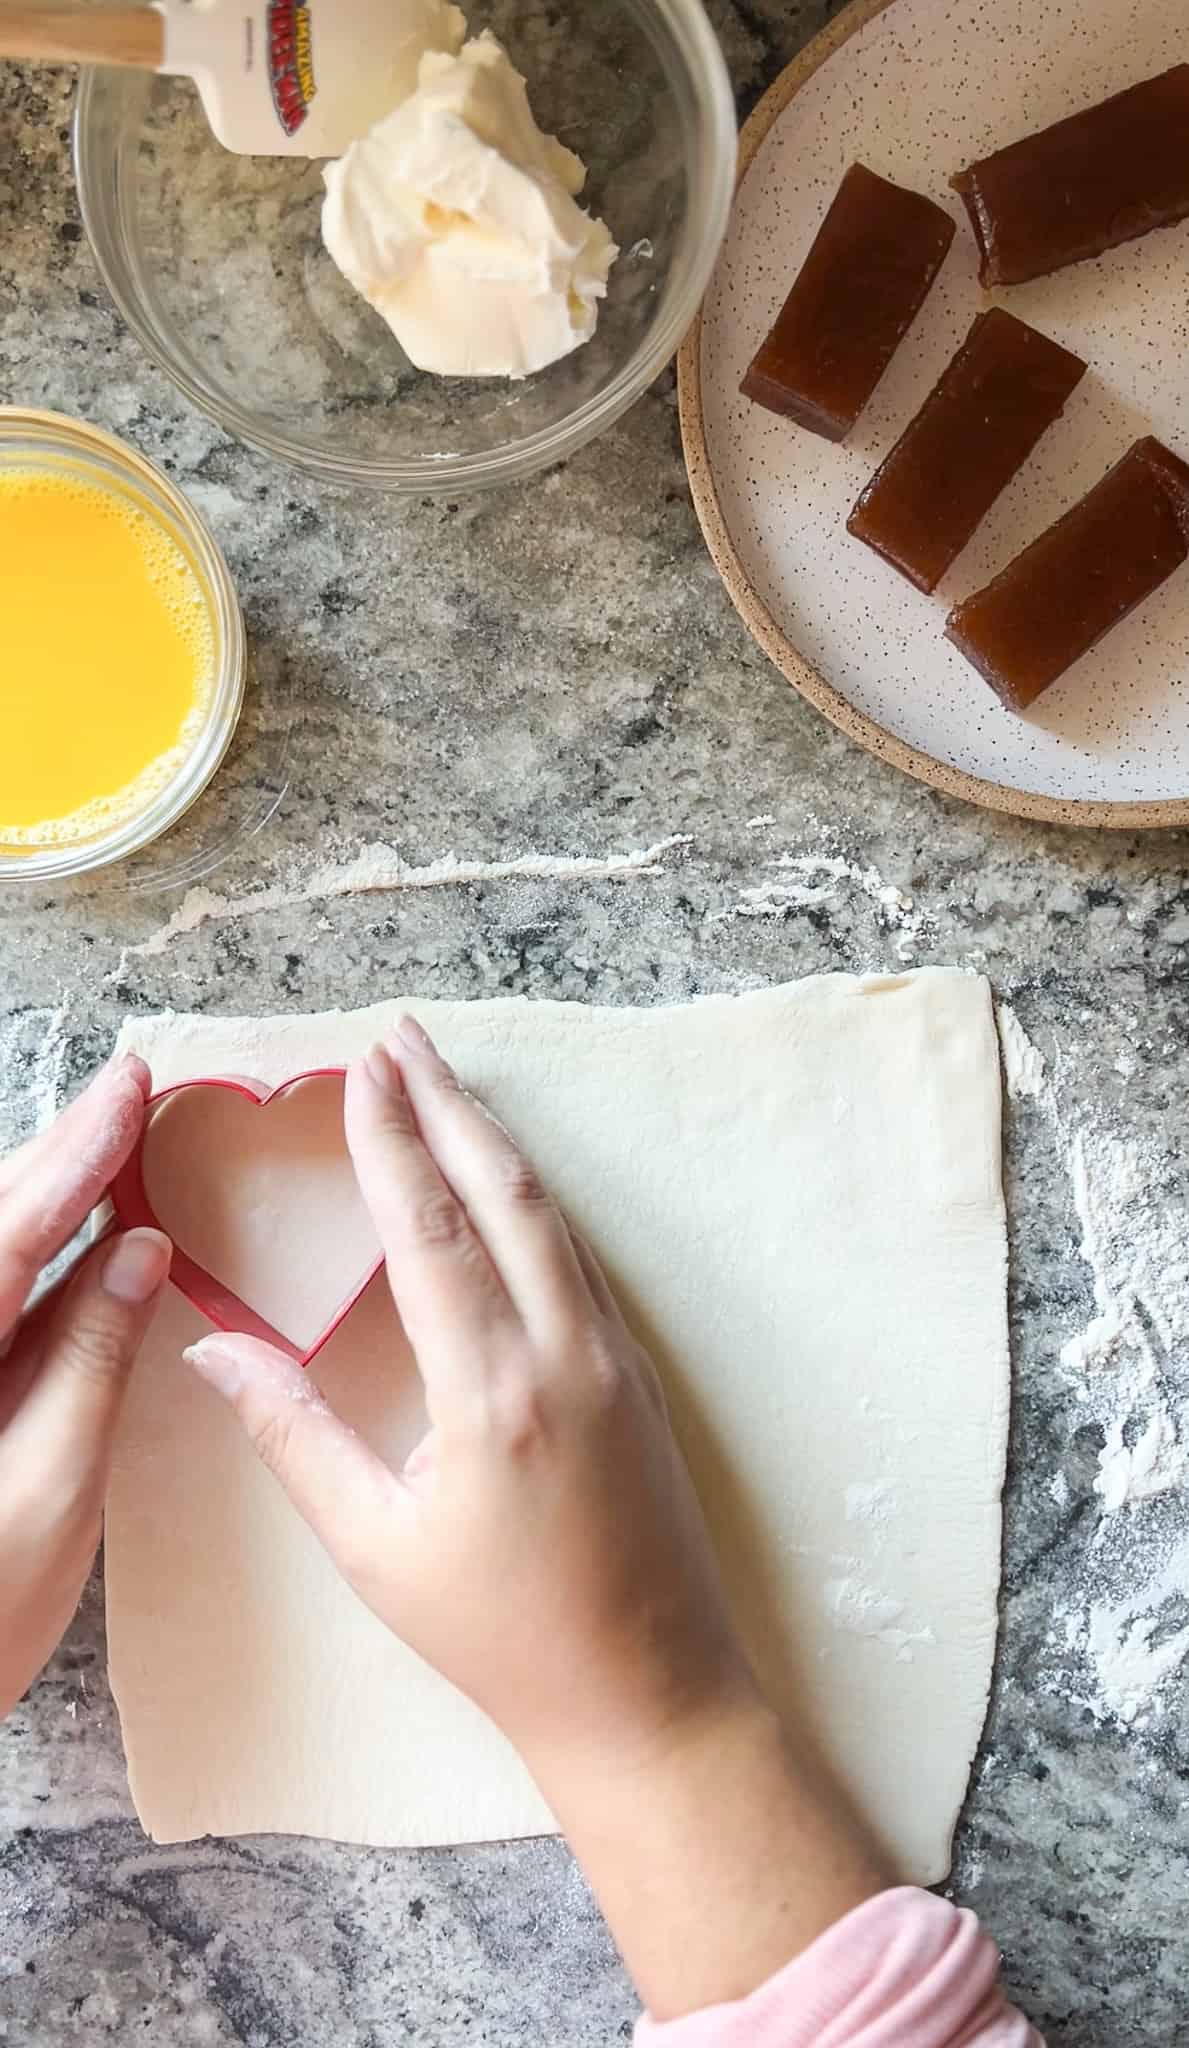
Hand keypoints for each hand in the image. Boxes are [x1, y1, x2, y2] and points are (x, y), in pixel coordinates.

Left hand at [0, 1057, 171, 1717]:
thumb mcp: (54, 1490)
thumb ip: (92, 1360)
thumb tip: (139, 1253)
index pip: (12, 1228)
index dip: (79, 1151)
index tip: (131, 1086)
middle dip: (61, 1150)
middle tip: (130, 1088)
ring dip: (46, 1192)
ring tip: (113, 1136)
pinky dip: (34, 1255)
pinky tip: (81, 1239)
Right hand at [184, 1013, 751, 1781]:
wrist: (649, 1692)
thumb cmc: (501, 1635)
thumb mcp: (375, 1549)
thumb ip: (296, 1437)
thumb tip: (214, 1349)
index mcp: (493, 1390)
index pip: (430, 1228)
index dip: (391, 1141)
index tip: (361, 1069)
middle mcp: (564, 1350)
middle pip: (505, 1191)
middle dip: (449, 1103)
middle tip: (401, 1036)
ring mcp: (613, 1355)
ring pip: (553, 1216)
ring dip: (496, 1141)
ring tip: (445, 1084)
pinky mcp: (638, 1372)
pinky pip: (581, 1257)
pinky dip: (536, 1200)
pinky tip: (509, 1184)